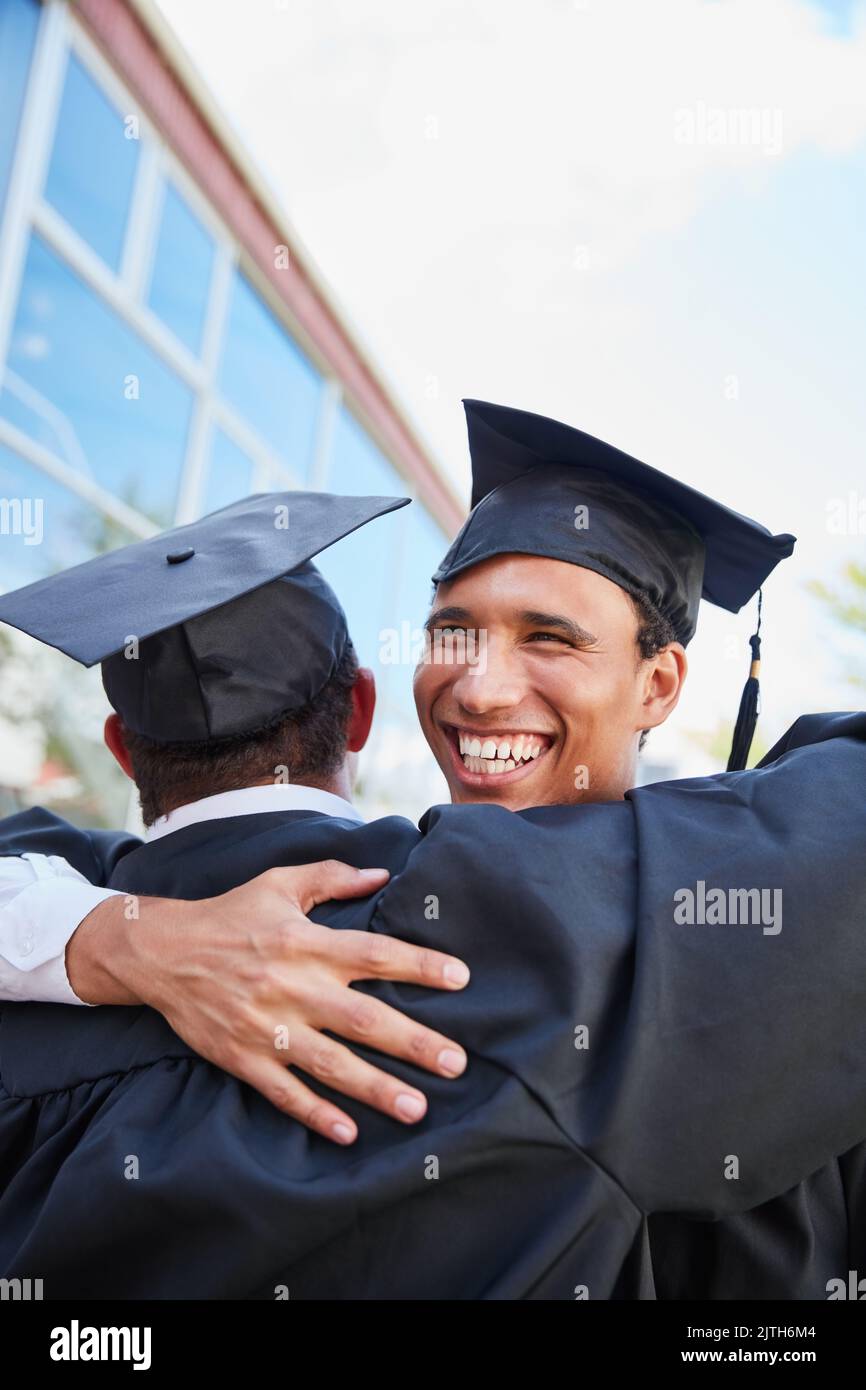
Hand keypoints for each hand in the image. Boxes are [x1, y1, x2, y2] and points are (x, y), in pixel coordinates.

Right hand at [66, 861, 469, 1144]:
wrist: (161, 952)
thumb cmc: (230, 914)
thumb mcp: (279, 884)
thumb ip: (331, 878)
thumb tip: (381, 875)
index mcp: (305, 941)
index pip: (374, 953)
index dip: (419, 965)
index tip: (461, 978)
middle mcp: (291, 986)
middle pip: (362, 1018)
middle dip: (412, 1042)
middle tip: (456, 1063)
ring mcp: (266, 1026)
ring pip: (329, 1063)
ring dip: (375, 1088)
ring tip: (417, 1108)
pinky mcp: (242, 1057)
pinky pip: (283, 1091)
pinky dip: (315, 1114)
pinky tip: (348, 1133)